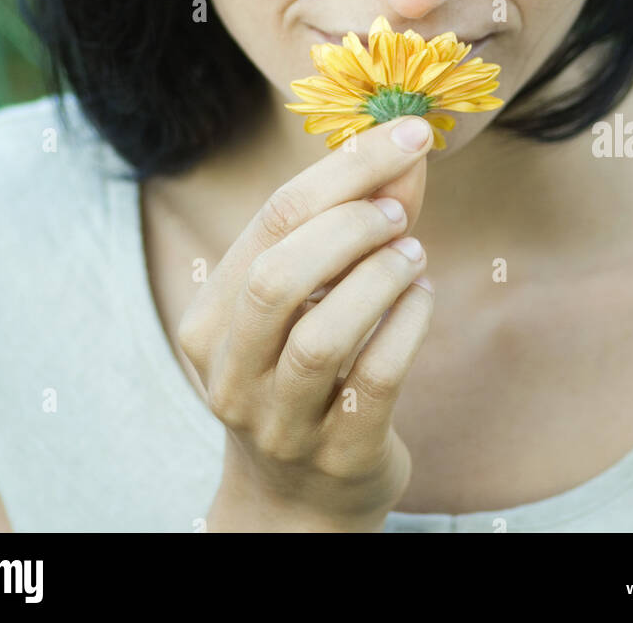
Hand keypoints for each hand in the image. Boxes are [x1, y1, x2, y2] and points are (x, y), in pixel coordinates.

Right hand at [176, 116, 434, 531]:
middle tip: (397, 212)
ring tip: (413, 255)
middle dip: (349, 227)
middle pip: (277, 278)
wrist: (298, 500)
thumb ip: (352, 222)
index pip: (268, 222)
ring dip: (379, 280)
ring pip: (321, 338)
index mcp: (210, 321)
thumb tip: (407, 149)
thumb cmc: (304, 372)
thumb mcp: (309, 298)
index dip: (343, 169)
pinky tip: (422, 298)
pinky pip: (374, 383)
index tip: (406, 133)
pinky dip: (407, 328)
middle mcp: (231, 373)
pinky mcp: (337, 457)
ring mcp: (280, 423)